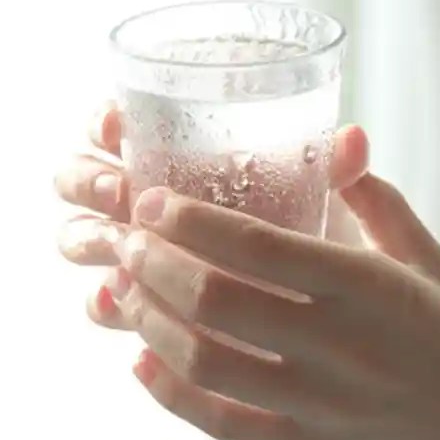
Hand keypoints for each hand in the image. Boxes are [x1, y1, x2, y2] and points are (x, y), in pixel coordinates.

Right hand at [54, 102, 370, 327]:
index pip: (120, 125)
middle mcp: (147, 200)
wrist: (323, 315)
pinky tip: (119, 306)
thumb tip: (353, 140)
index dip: (107, 124)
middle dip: (92, 181)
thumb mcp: (326, 201)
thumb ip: (333, 171)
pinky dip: (107, 302)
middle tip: (123, 192)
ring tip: (119, 248)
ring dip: (91, 238)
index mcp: (180, 156)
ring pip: (86, 238)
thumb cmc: (314, 240)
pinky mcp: (143, 307)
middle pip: (86, 178)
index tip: (118, 127)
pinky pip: (107, 303)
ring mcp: (138, 255)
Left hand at [104, 174, 439, 439]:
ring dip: (152, 323)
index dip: (192, 223)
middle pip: (219, 303)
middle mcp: (345, 350)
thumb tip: (339, 140)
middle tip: (125, 239)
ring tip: (124, 289)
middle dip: (155, 265)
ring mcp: (325, 409)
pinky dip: (171, 394)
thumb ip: (379, 204)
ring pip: (209, 364)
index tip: (151, 202)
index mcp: (375, 290)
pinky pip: (223, 425)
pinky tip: (140, 363)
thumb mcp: (435, 263)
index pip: (261, 248)